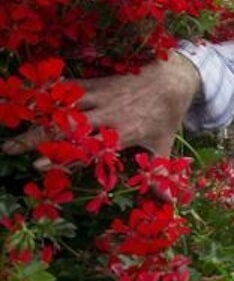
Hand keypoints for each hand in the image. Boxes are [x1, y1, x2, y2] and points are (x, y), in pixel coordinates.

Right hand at [2, 52, 200, 168]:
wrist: (171, 78)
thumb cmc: (166, 115)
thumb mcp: (165, 144)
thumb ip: (160, 173)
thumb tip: (168, 203)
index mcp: (121, 133)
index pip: (88, 147)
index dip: (63, 156)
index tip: (37, 163)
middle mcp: (106, 115)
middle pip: (65, 127)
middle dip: (36, 137)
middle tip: (9, 148)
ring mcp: (98, 97)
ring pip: (61, 106)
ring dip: (35, 115)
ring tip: (10, 125)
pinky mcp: (94, 83)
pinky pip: (66, 87)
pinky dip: (45, 92)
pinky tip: (23, 96)